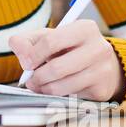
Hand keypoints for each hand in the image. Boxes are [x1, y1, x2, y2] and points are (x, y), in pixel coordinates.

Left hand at [8, 20, 125, 102]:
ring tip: (39, 85)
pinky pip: (70, 98)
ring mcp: (102, 70)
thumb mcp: (47, 37)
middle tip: (30, 80)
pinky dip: (57, 96)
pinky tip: (57, 88)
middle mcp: (98, 48)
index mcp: (84, 28)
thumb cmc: (69, 49)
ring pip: (61, 86)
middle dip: (37, 77)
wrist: (102, 66)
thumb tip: (23, 57)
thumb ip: (26, 41)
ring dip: (44, 89)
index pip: (50, 41)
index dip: (33, 55)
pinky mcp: (101, 90)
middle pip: (56, 68)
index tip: (26, 63)